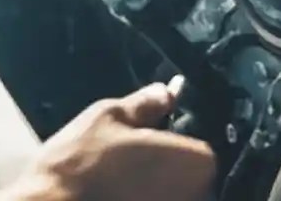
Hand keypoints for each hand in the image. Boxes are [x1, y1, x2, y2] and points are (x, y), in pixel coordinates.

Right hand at [2, 83, 215, 200]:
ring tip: (116, 179)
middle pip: (188, 175)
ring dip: (150, 184)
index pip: (197, 144)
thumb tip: (169, 90)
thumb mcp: (110, 118)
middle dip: (163, 166)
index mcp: (199, 163)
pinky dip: (140, 197)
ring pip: (169, 192)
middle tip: (126, 160)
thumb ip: (147, 103)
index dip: (170, 140)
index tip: (144, 140)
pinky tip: (114, 194)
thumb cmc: (82, 164)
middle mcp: (199, 194)